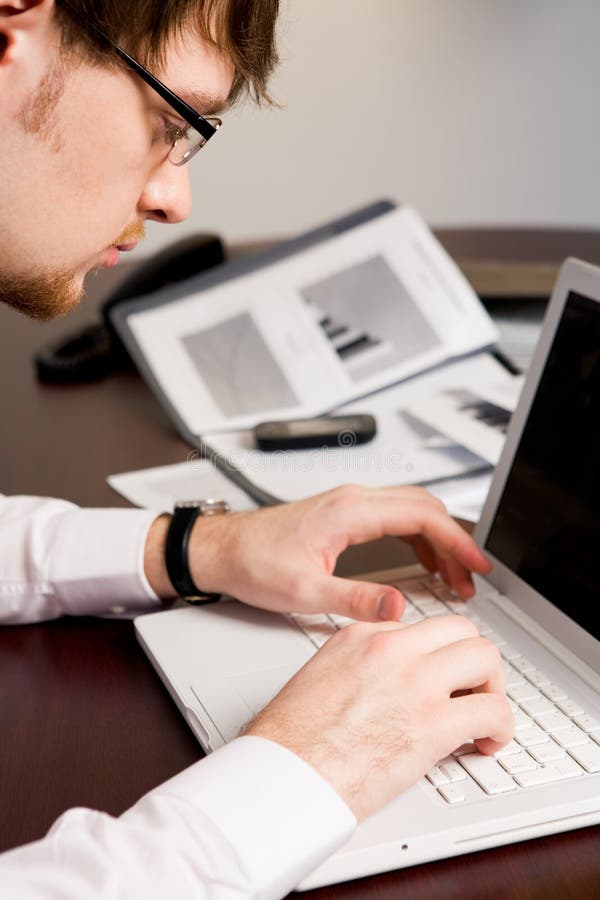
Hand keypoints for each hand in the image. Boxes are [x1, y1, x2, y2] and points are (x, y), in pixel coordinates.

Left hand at [186, 485, 490, 620]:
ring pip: (410, 510)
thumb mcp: (303, 591)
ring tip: (454, 577)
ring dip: (437, 540)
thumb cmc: (254, 562)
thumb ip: (355, 599)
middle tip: (472, 577)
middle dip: (453, 541)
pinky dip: (417, 538)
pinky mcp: (343, 515)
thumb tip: (398, 608)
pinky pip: (393, 518)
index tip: (478, 565)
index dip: (456, 540)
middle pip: (423, 507)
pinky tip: (423, 564)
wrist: (223, 549)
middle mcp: (352, 500)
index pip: (421, 515)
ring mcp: (348, 504)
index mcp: (349, 512)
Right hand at [245, 614, 512, 820]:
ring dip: (493, 689)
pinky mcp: (433, 722)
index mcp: (361, 636)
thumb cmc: (292, 739)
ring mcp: (416, 680)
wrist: (283, 772)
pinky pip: (493, 711)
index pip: (423, 630)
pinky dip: (501, 728)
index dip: (439, 659)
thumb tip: (387, 685)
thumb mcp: (321, 675)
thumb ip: (361, 668)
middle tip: (473, 691)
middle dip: (475, 663)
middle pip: (462, 631)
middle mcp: (392, 649)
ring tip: (484, 715)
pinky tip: (488, 742)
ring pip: (485, 659)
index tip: (443, 680)